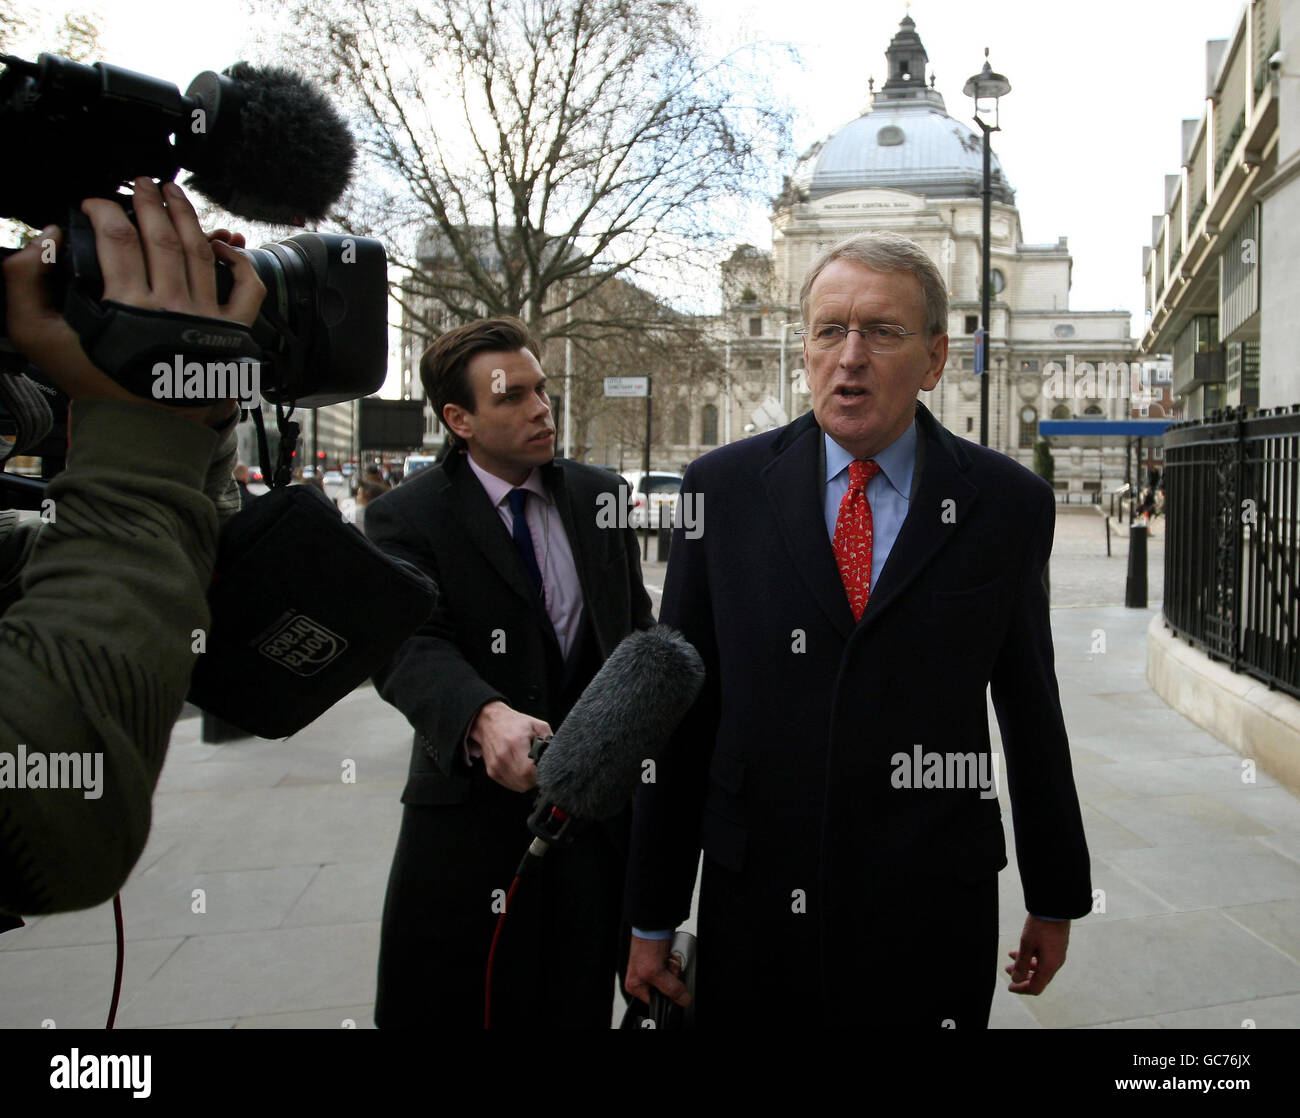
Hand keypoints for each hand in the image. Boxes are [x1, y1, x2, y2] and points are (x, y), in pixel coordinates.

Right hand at [3, 177, 265, 427]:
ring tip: (174, 193)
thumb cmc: (95, 383)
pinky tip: (221, 245)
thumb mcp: (38, 337)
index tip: (93, 203)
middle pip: (163, 237)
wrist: (142, 428)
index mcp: (126, 307)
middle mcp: (171, 308)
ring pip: (200, 252)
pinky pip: (247, 289)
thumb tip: (45, 240)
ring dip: (187, 216)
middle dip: (148, 200)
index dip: (104, 210)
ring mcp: (206, 318)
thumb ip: (24, 284)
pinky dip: (239, 262)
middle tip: (140, 182)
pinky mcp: (233, 332)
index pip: (118, 239)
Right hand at [468, 701, 549, 791]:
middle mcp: (502, 756)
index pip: (528, 771)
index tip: (545, 769)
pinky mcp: (491, 771)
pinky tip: (521, 770)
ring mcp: (495, 766)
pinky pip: (510, 785)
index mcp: (515, 743)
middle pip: (524, 783)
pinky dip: (518, 781)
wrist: (489, 722)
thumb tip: (559, 755)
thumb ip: (549, 739)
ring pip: (518, 787)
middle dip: (536, 779)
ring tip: (530, 768)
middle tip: (539, 769)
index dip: (540, 774)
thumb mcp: (536, 725)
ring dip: (527, 782)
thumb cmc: (515, 723)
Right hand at [625, 934, 690, 1007]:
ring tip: (667, 960)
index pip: (656, 1002)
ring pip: (672, 979)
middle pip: (666, 989)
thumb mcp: (656, 972)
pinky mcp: (662, 961)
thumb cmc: (645, 946)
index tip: (672, 988)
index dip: (666, 996)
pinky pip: (673, 968)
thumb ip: (670, 989)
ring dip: (673, 969)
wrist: (653, 925)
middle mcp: (644, 979)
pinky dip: (674, 962)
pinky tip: (669, 956)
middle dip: (671, 979)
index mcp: (636, 986)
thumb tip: (683, 1000)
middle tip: (666, 969)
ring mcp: (654, 969)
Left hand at [1005, 915, 1069, 994]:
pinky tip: (1019, 950)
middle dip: (1021, 976)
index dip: (1021, 989)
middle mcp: (1055, 964)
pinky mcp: (1056, 947)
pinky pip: (1043, 959)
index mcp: (1049, 966)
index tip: (1009, 986)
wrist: (1055, 907)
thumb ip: (1021, 964)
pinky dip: (1031, 958)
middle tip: (1007, 970)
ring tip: (1010, 958)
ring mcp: (1057, 955)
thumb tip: (1016, 980)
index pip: (1035, 987)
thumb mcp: (1026, 944)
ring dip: (1025, 965)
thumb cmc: (1041, 925)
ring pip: (1039, 968)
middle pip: (1038, 979)